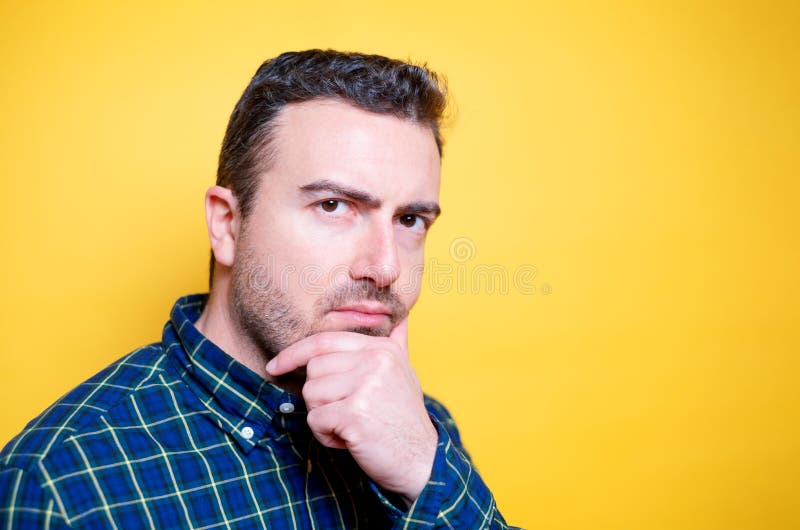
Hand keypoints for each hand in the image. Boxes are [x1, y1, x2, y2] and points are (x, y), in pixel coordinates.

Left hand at [266, 318, 437, 503]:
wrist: (422, 460)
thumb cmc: (405, 418)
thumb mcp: (404, 373)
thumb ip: (396, 343)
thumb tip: (401, 318)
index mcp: (382, 349)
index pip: (324, 341)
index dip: (294, 353)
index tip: (274, 366)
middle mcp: (376, 361)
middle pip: (313, 370)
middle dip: (320, 396)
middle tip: (346, 412)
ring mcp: (367, 386)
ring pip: (311, 395)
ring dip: (323, 417)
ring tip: (350, 425)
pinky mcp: (356, 414)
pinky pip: (315, 419)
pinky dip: (326, 435)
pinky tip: (350, 439)